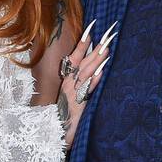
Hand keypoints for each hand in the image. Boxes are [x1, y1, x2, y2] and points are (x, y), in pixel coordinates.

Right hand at [56, 19, 117, 148]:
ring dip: (96, 61)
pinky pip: (86, 91)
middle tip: (107, 36)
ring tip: (107, 50)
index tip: (91, 28)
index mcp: (66, 79)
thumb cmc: (63, 113)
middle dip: (95, 48)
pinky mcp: (78, 105)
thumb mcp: (69, 93)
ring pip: (85, 74)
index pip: (74, 56)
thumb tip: (89, 65)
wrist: (54, 133)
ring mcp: (73, 94)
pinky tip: (100, 72)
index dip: (82, 43)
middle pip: (82, 62)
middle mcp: (68, 84)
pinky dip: (93, 81)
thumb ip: (75, 79)